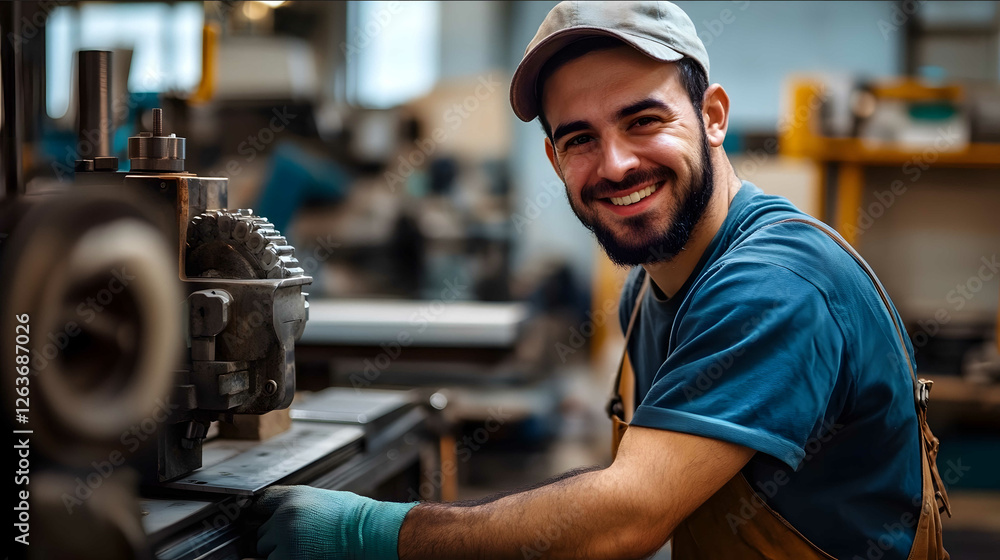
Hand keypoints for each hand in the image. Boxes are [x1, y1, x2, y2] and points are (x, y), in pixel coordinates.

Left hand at [253, 485, 416, 559]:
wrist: (369, 533)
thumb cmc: (352, 518)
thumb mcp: (320, 499)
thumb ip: (293, 505)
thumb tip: (274, 517)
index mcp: (292, 497)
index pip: (259, 504)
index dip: (261, 514)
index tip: (261, 521)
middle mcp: (284, 516)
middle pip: (260, 532)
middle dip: (274, 538)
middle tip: (299, 539)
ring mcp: (284, 540)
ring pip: (264, 551)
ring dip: (277, 553)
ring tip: (304, 549)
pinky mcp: (288, 559)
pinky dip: (283, 559)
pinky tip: (303, 556)